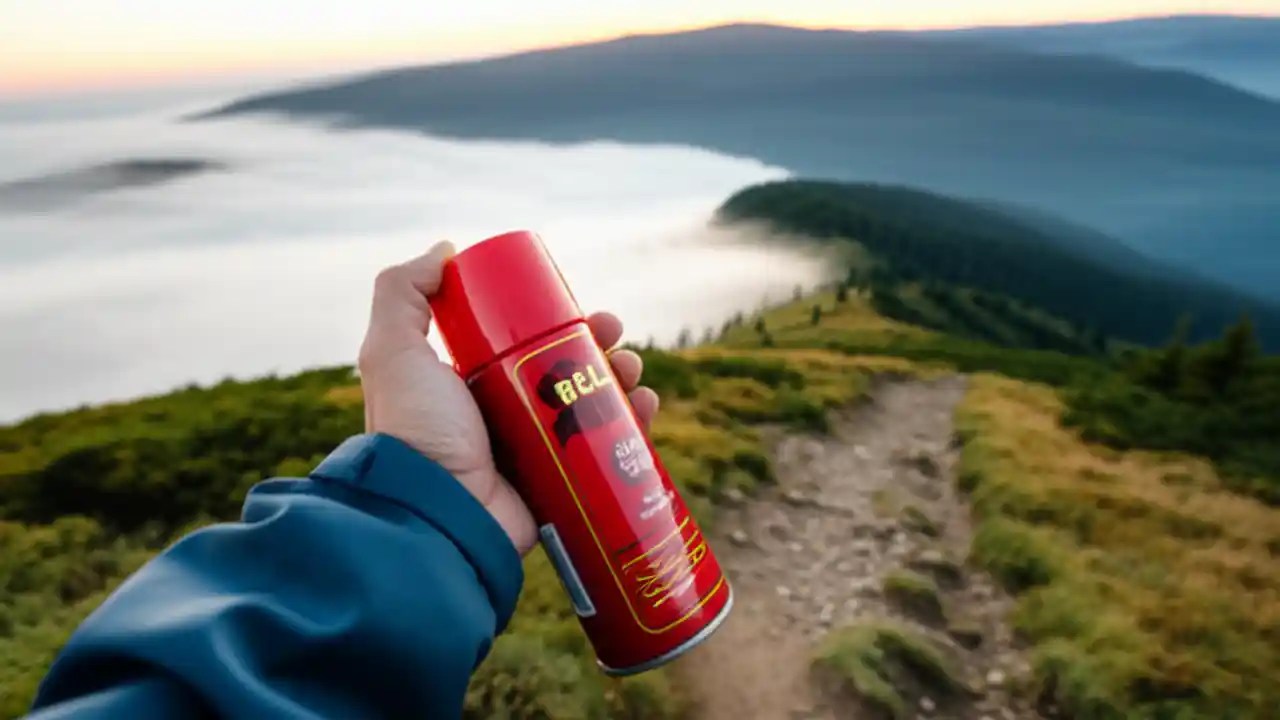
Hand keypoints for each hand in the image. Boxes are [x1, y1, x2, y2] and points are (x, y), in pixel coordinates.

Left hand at [357, 242, 659, 554]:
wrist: (435, 513)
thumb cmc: (415, 431)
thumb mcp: (394, 352)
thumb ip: (402, 293)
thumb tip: (445, 251)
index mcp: (470, 386)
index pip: (526, 344)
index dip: (560, 323)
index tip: (583, 310)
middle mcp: (503, 418)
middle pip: (567, 372)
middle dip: (600, 349)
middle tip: (616, 337)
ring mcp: (534, 455)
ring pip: (593, 408)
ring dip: (622, 382)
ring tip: (633, 372)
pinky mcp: (560, 488)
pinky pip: (607, 454)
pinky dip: (633, 427)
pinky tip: (644, 407)